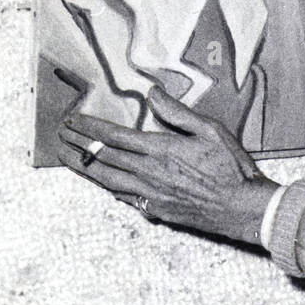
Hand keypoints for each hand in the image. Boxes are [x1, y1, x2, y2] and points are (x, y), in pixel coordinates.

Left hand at [57, 86, 278, 245]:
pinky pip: (124, 197)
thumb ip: (179, 113)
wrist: (243, 208)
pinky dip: (108, 187)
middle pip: (104, 157)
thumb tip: (154, 95)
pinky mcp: (157, 209)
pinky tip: (102, 182)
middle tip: (61, 135)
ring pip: (107, 179)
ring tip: (66, 157)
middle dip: (79, 144)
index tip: (73, 120)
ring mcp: (151, 194)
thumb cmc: (232, 169)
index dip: (90, 127)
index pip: (115, 136)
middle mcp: (150, 173)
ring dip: (84, 167)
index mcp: (161, 150)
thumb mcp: (211, 131)